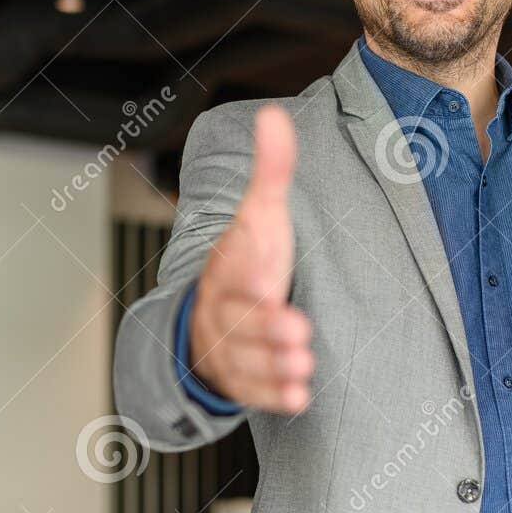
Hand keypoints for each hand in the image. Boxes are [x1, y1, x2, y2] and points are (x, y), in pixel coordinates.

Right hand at [189, 105, 313, 412]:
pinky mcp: (241, 377)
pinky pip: (253, 391)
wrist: (208, 316)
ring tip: (303, 364)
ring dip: (274, 365)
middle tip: (298, 333)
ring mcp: (230, 346)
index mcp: (229, 266)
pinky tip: (300, 398)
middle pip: (241, 321)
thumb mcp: (261, 215)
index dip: (249, 277)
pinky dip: (274, 396)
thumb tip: (273, 114)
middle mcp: (225, 308)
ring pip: (246, 359)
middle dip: (267, 328)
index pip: (235, 270)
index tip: (268, 280)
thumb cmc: (247, 261)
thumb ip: (272, 171)